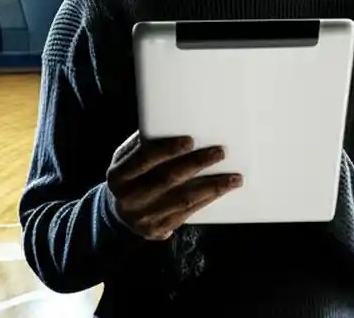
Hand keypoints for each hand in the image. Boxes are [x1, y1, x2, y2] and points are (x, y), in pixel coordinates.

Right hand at [106, 132, 241, 240]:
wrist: (119, 212)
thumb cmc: (131, 175)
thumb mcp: (127, 158)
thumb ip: (145, 145)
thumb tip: (174, 123)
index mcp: (118, 175)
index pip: (144, 160)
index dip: (167, 150)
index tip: (190, 140)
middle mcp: (128, 199)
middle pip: (167, 179)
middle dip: (196, 164)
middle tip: (220, 152)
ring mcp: (143, 218)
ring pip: (183, 199)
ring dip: (212, 187)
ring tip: (234, 177)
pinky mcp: (157, 230)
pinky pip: (187, 213)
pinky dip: (207, 199)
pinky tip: (223, 190)